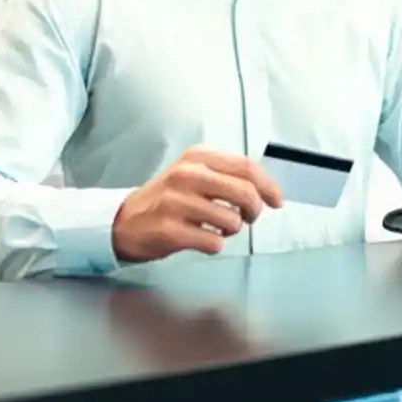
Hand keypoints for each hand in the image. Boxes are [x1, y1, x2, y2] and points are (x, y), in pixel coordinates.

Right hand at [112, 147, 282, 262]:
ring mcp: (177, 202)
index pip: (246, 167)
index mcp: (197, 157)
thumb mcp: (194, 174)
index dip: (268, 186)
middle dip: (255, 210)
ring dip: (232, 230)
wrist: (124, 221)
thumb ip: (227, 176)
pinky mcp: (170, 230)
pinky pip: (214, 242)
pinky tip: (200, 238)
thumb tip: (267, 192)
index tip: (277, 201)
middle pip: (244, 192)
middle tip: (249, 218)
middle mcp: (186, 175)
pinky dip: (214, 245)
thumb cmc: (168, 198)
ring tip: (216, 228)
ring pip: (232, 221)